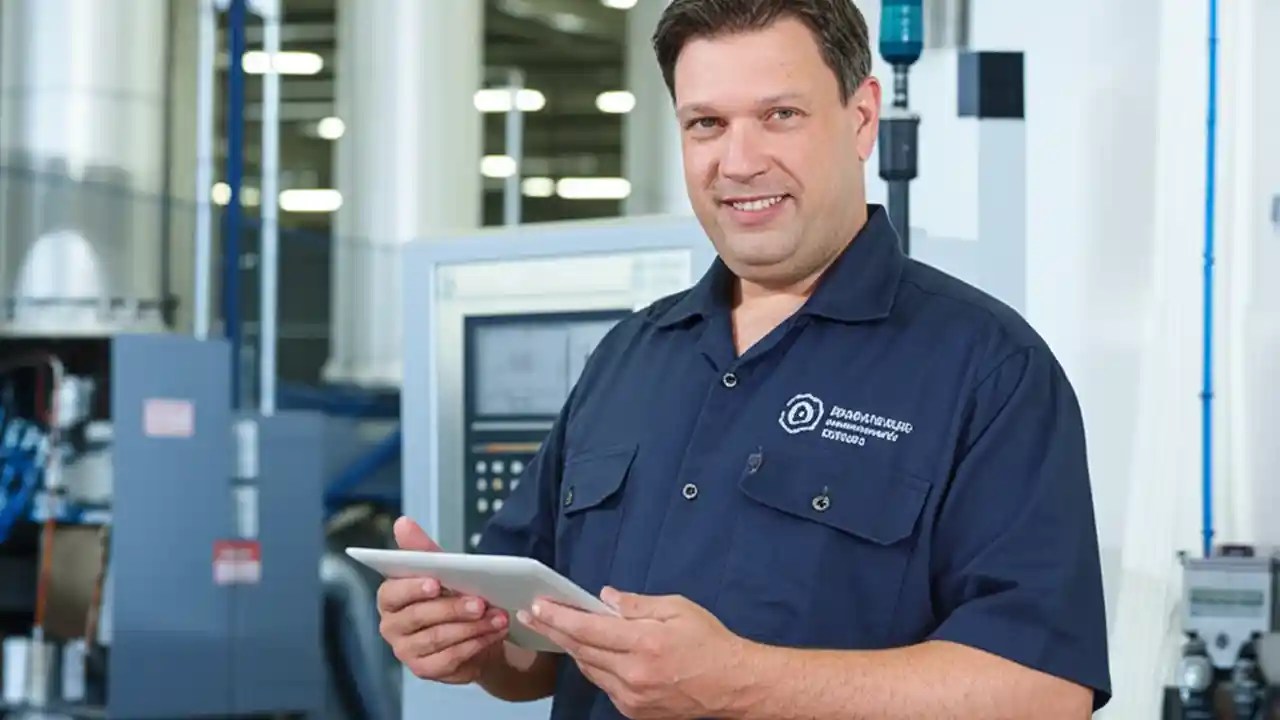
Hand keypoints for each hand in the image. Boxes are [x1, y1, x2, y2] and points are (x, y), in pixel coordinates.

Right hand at [376, 517, 509, 683]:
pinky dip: (475, 644)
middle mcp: (392, 627)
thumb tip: (402, 522)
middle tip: (481, 602)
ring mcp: (407, 651)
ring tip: (497, 616)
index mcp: (390, 598)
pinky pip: (450, 658)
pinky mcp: (426, 670)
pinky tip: (494, 633)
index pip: (392, 592)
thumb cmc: (452, 596)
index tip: (436, 582)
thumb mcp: (442, 570)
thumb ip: (422, 549)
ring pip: (438, 638)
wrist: (474, 633)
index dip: (413, 588)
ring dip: (471, 627)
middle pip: (419, 617)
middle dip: (453, 608)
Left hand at [519, 587, 749, 719]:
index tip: (538, 605)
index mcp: (644, 642)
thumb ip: (636, 603)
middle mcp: (633, 672)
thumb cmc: (709, 642)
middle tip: (531, 615)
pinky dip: (594, 667)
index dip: (559, 616)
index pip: (588, 628)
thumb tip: (605, 597)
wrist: (732, 686)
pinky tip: (590, 653)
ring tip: (555, 630)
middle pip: (580, 649)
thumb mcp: (677, 608)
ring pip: (589, 669)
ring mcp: (632, 696)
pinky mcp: (634, 711)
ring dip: (571, 648)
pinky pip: (604, 685)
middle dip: (553, 630)